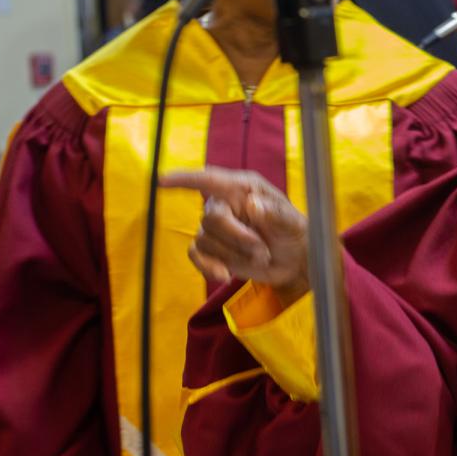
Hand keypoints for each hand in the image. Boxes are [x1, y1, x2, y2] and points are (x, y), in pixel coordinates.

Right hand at [161, 167, 309, 302]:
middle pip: (211, 218)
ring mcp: (217, 228)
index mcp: (243, 188)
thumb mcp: (293, 222)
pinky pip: (195, 255)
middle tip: (263, 249)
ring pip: (205, 240)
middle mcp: (225, 204)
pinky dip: (209, 267)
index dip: (184, 179)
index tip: (162, 181)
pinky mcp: (213, 250)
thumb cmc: (295, 232)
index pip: (209, 179)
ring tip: (259, 257)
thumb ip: (275, 213)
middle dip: (238, 238)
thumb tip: (251, 205)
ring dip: (234, 254)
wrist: (294, 261)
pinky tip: (225, 276)